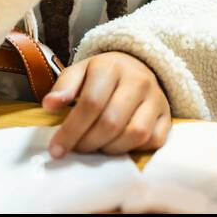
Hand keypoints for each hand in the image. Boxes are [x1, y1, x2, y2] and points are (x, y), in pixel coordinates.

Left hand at [42, 51, 171, 156]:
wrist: (136, 67)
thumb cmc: (102, 75)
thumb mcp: (80, 72)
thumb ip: (64, 86)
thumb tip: (49, 105)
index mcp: (112, 67)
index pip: (91, 103)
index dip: (71, 130)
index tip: (56, 149)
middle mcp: (138, 81)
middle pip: (111, 122)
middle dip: (88, 142)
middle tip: (76, 149)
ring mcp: (156, 98)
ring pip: (135, 134)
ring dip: (110, 148)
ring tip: (97, 146)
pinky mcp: (167, 115)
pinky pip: (153, 141)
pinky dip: (134, 149)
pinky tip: (118, 145)